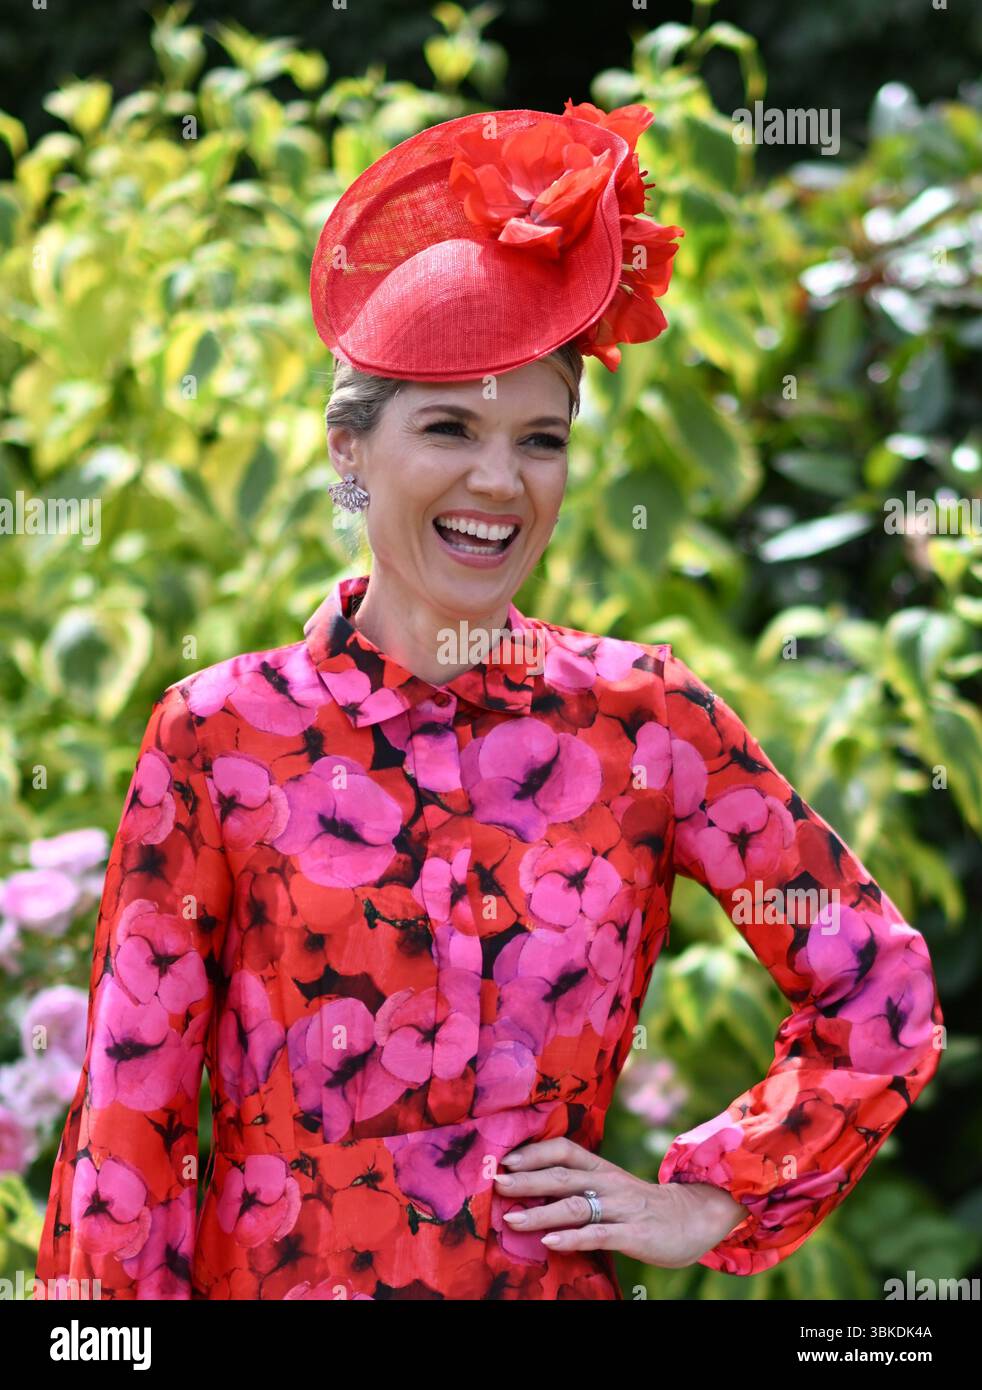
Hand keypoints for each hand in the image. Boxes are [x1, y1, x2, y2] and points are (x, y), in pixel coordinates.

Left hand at [493, 1137, 747, 1268]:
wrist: (695, 1217)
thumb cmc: (642, 1204)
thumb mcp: (612, 1186)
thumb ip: (581, 1183)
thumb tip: (534, 1184)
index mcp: (601, 1168)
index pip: (564, 1149)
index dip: (535, 1152)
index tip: (505, 1160)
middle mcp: (608, 1182)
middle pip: (562, 1175)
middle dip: (527, 1180)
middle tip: (497, 1183)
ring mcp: (620, 1207)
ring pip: (575, 1205)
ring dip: (540, 1213)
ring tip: (511, 1220)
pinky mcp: (633, 1233)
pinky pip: (598, 1234)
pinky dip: (572, 1238)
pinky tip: (551, 1242)